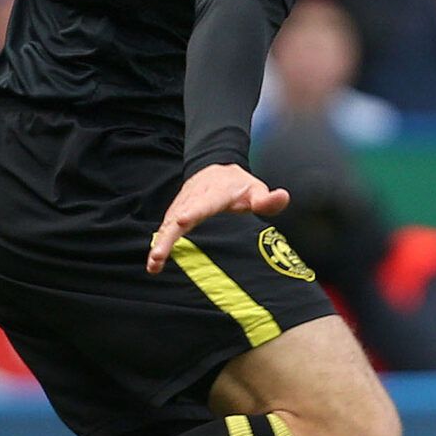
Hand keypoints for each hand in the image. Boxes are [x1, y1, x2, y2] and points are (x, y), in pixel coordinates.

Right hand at [146, 164, 290, 273]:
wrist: (216, 169)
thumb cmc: (239, 185)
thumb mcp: (256, 189)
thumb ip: (268, 198)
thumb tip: (283, 196)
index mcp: (214, 193)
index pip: (202, 204)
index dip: (192, 212)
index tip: (182, 221)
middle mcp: (193, 198)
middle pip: (178, 217)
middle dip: (167, 237)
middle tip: (158, 257)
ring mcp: (181, 205)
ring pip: (167, 224)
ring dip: (159, 243)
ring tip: (153, 265)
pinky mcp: (174, 213)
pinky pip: (165, 228)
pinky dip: (158, 242)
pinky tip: (153, 262)